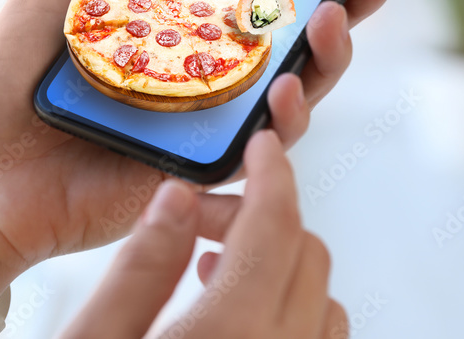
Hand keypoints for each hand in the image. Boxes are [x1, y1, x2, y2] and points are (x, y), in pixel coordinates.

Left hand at [0, 0, 410, 304]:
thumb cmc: (1, 88)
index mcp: (164, 30)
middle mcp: (194, 75)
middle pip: (286, 39)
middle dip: (344, 3)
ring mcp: (201, 125)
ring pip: (290, 93)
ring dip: (326, 58)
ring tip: (334, 22)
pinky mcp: (196, 173)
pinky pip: (257, 150)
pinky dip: (282, 123)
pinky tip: (287, 92)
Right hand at [61, 130, 347, 338]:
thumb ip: (139, 269)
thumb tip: (177, 197)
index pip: (276, 229)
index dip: (273, 174)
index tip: (261, 144)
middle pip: (309, 257)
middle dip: (266, 219)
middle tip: (199, 224)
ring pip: (325, 304)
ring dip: (281, 269)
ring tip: (209, 272)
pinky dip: (292, 314)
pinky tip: (233, 320)